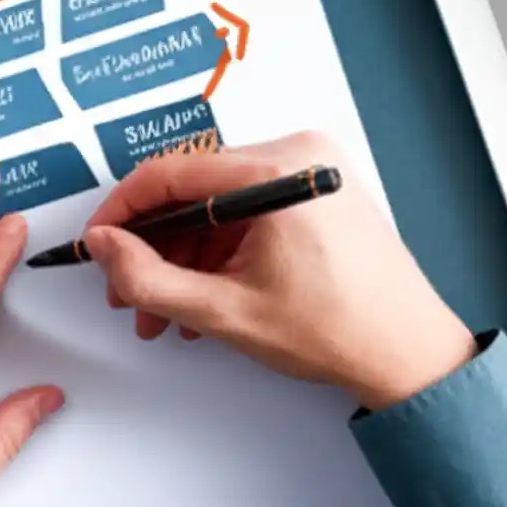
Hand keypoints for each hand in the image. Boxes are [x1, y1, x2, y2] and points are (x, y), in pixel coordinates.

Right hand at [84, 131, 475, 409]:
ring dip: (186, 255)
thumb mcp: (225, 311)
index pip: (172, 172)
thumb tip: (104, 247)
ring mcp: (313, 169)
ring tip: (168, 312)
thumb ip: (150, 279)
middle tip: (129, 291)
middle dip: (155, 246)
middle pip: (194, 188)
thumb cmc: (340, 330)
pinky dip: (221, 248)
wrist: (409, 352)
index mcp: (279, 172)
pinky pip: (249, 208)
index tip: (97, 240)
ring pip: (219, 202)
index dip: (122, 210)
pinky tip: (205, 294)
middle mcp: (300, 154)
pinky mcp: (319, 188)